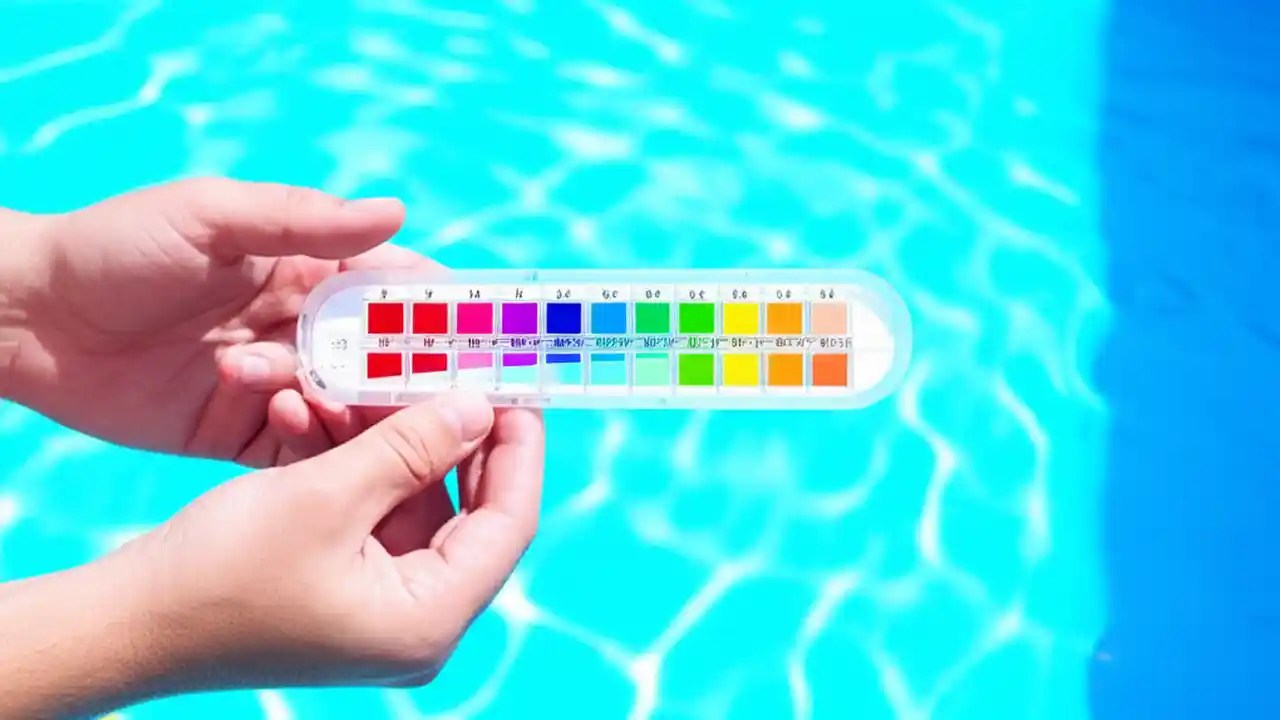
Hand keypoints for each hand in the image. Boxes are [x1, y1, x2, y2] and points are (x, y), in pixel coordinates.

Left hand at [0, 178, 431, 465]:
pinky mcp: (239, 432)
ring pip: (343, 407)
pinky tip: (278, 417)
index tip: (481, 331)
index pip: (393, 286)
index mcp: (303, 267)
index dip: (439, 308)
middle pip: (381, 357)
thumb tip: (396, 214)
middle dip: (407, 373)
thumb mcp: (212, 217)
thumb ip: (304, 222)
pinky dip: (301, 441)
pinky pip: (295, 447)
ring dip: (338, 403)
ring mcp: (273, 383)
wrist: (28, 320)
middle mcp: (300, 327)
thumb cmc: (117, 247)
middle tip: (434, 391)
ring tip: (298, 384)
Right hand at [0, 391, 544, 717]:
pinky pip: (370, 505)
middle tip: (448, 363)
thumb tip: (480, 406)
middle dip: (445, 428)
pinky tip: (309, 408)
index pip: (510, 522)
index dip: (519, 447)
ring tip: (354, 375)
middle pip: (466, 505)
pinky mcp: (346, 579)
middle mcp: (417, 617)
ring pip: (413, 495)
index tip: (516, 383)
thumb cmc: (218, 574)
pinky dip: (350, 458)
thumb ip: (411, 446)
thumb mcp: (325, 496)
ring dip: (384, 434)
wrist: (127, 621)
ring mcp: (381, 600)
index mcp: (428, 618)